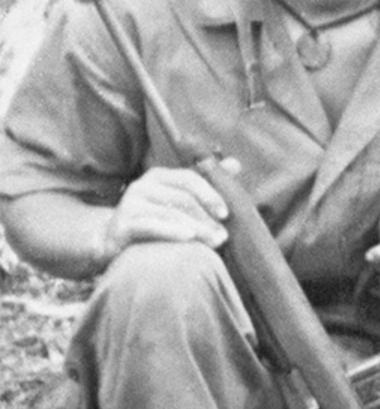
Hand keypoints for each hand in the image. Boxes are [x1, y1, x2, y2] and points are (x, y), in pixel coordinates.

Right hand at [101, 167, 230, 262]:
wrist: (116, 245)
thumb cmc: (158, 223)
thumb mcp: (181, 203)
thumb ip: (207, 185)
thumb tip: (235, 164)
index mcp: (159, 177)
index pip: (189, 179)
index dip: (210, 195)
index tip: (226, 214)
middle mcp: (142, 186)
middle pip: (182, 198)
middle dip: (207, 218)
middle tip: (224, 237)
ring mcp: (128, 204)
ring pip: (170, 213)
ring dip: (197, 228)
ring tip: (215, 242)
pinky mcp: (120, 225)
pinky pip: (150, 226)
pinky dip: (171, 231)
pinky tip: (189, 237)